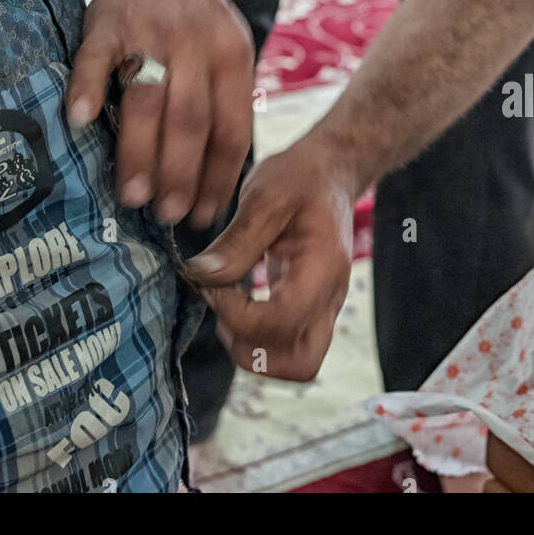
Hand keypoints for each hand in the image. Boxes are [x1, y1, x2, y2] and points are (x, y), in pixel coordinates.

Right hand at [67, 0, 254, 228]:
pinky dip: (86, 88)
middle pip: (193, 121)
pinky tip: (78, 120)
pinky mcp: (108, 21)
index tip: (205, 215)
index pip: (232, 129)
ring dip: (140, 153)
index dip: (219, 178)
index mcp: (232, 54)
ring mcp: (151, 31)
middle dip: (181, 176)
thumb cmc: (189, 13)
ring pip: (149, 100)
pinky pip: (96, 58)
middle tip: (168, 216)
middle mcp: (197, 43)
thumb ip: (227, 97)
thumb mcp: (225, 45)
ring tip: (133, 197)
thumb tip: (221, 176)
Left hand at [185, 134, 355, 381]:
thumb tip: (201, 276)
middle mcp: (330, 298)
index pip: (282, 321)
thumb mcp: (266, 194)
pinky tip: (235, 302)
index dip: (238, 314)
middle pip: (300, 363)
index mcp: (323, 268)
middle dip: (251, 348)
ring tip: (227, 305)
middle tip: (222, 308)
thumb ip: (237, 239)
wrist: (331, 171)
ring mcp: (323, 307)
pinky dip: (258, 337)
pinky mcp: (309, 307)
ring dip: (254, 349)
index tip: (212, 283)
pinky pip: (288, 345)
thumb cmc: (301, 177)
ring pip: (296, 362)